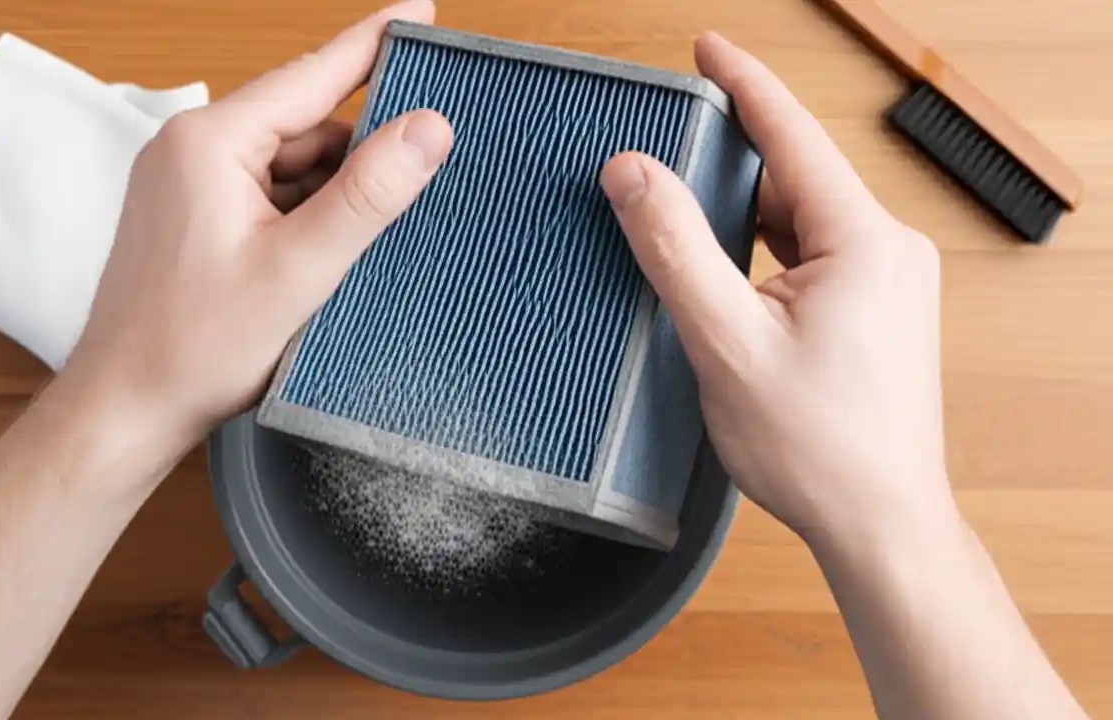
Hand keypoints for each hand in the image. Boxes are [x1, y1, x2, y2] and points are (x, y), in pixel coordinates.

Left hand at [58, 0, 453, 452]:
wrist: (125, 407)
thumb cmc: (193, 348)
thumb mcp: (299, 270)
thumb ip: (367, 195)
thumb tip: (428, 129)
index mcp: (210, 142)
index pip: (311, 74)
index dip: (374, 43)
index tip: (421, 13)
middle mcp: (192, 148)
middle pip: (304, 122)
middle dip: (363, 146)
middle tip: (423, 166)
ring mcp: (189, 183)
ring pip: (289, 163)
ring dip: (335, 189)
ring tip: (374, 236)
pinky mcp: (194, 216)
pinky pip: (267, 193)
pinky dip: (308, 212)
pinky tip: (336, 248)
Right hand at [600, 33, 951, 547]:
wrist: (878, 522)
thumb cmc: (815, 446)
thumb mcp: (726, 340)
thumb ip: (676, 248)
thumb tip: (633, 172)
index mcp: (863, 242)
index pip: (793, 135)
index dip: (743, 85)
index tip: (705, 48)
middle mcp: (888, 251)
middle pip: (795, 176)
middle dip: (732, 155)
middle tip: (668, 139)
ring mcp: (888, 283)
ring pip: (802, 219)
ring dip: (747, 209)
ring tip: (685, 205)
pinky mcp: (878, 311)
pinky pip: (815, 254)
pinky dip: (767, 247)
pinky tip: (727, 264)